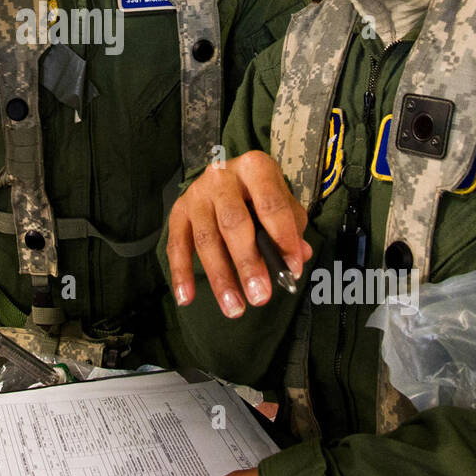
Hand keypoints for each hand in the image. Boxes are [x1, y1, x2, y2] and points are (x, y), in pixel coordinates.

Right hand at [166, 150, 309, 317]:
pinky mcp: (178, 210)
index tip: (291, 269)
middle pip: (233, 223)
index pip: (270, 204)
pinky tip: (187, 298)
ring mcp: (196, 193)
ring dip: (220, 277)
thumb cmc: (260, 193)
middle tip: (261, 296)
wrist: (227, 174)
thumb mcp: (282, 201)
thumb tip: (299, 256)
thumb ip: (292, 227)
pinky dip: (181, 273)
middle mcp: (221, 176)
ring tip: (234, 307)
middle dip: (248, 263)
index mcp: (254, 168)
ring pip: (206, 239)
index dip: (282, 238)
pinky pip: (177, 244)